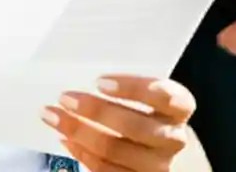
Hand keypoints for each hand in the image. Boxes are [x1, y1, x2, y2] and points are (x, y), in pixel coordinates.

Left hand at [43, 75, 194, 171]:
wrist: (178, 162)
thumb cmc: (155, 118)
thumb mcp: (152, 99)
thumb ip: (127, 89)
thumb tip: (81, 74)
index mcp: (180, 108)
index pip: (163, 96)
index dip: (132, 88)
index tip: (100, 82)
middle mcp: (173, 138)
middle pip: (134, 126)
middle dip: (95, 111)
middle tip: (66, 97)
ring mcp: (157, 165)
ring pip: (115, 150)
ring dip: (79, 132)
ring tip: (54, 116)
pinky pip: (106, 170)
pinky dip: (82, 154)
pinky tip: (66, 140)